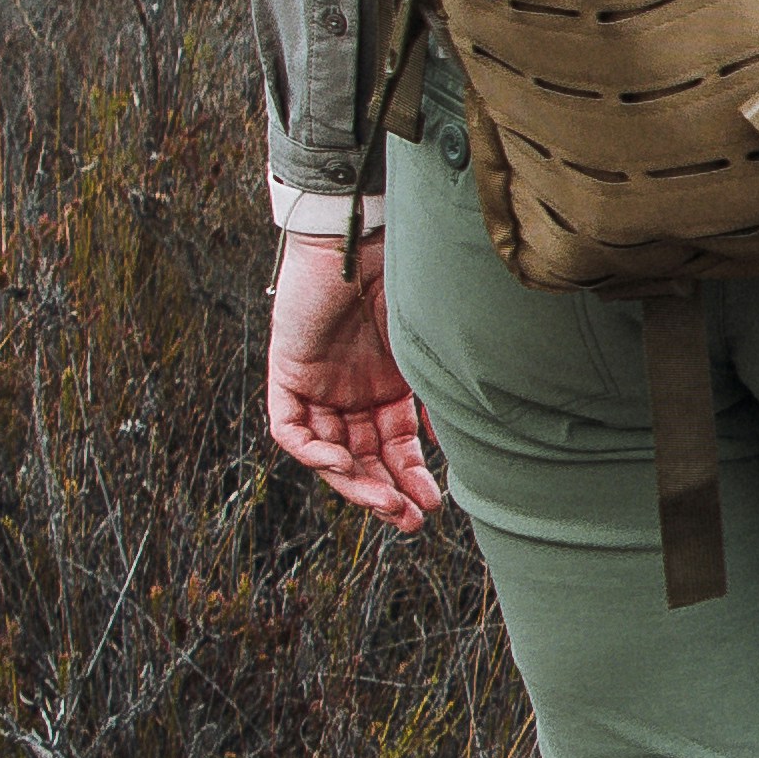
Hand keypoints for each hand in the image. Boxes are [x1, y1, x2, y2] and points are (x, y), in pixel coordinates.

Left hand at [263, 229, 447, 529]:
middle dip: (384, 493)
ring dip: (354, 482)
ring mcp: (318, 385)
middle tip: (409, 520)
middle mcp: (352, 392)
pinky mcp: (288, 373)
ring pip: (328, 452)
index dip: (410, 480)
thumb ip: (440, 400)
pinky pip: (289, 429)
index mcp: (387, 388)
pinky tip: (341, 463)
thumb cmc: (407, 285)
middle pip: (362, 459)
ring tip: (384, 502)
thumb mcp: (428, 354)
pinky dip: (311, 452)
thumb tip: (471, 451)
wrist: (366, 237)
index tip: (432, 507)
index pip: (393, 448)